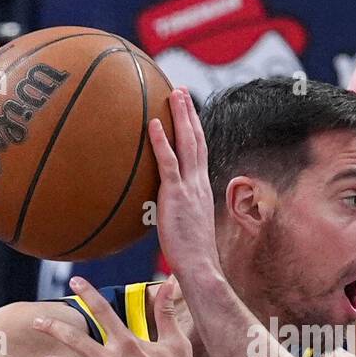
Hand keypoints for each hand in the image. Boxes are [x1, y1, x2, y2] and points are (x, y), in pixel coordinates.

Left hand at [149, 87, 220, 280]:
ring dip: (180, 116)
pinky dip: (161, 141)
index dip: (195, 129)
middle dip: (189, 113)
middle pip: (196, 140)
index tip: (189, 111)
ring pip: (187, 143)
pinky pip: (168, 162)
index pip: (200, 152)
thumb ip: (177, 211)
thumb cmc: (192, 254)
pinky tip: (153, 123)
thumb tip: (163, 209)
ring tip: (173, 94)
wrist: (200, 265)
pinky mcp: (176, 194)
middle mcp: (199, 182)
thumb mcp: (185, 225)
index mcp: (202, 188)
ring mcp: (189, 186)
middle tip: (181, 91)